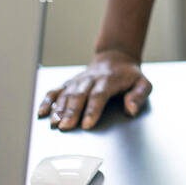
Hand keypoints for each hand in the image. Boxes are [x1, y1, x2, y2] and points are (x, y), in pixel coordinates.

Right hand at [37, 49, 151, 129]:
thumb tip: (131, 109)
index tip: (87, 124)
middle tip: (66, 127)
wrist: (116, 57)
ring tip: (54, 123)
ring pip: (66, 94)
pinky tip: (42, 113)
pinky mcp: (70, 83)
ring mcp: (78, 81)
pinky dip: (47, 101)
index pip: (99, 95)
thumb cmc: (129, 75)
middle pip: (79, 95)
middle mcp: (91, 79)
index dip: (92, 110)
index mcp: (109, 79)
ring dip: (59, 109)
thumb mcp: (143, 83)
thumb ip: (139, 95)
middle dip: (71, 112)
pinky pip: (56, 91)